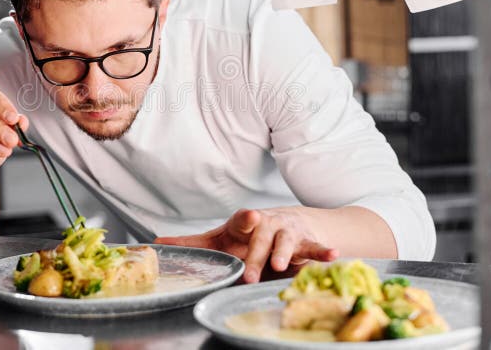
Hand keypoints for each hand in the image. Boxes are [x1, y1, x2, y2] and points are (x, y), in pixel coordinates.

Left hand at [155, 207, 337, 282]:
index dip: (246, 219)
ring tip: (284, 265)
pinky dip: (324, 251)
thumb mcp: (219, 238)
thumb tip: (155, 242)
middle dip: (259, 254)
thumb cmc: (246, 235)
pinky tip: (334, 255)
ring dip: (287, 253)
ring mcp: (288, 232)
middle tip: (251, 273)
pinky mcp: (306, 242)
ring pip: (288, 241)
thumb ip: (192, 243)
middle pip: (263, 238)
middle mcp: (267, 224)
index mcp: (244, 223)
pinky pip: (315, 248)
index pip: (242, 220)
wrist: (284, 223)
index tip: (249, 218)